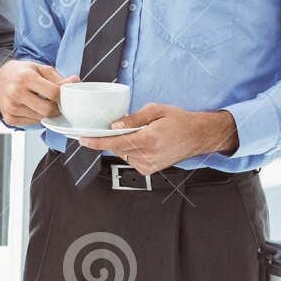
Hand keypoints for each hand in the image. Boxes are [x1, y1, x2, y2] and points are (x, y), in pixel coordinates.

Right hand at [0, 59, 77, 125]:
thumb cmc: (20, 72)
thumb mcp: (39, 68)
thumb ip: (58, 78)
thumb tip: (75, 82)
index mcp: (25, 77)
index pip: (53, 93)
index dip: (63, 96)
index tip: (64, 95)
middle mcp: (16, 93)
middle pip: (48, 110)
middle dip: (56, 108)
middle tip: (56, 103)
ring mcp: (11, 107)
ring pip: (41, 118)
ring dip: (46, 113)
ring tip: (42, 103)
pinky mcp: (9, 118)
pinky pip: (31, 123)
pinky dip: (36, 117)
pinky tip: (32, 108)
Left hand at [77, 104, 239, 174]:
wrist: (198, 136)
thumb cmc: (180, 121)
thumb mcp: (156, 110)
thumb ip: (134, 118)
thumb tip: (114, 125)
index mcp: (149, 140)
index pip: (114, 143)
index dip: (95, 141)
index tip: (81, 139)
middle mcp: (147, 156)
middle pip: (116, 147)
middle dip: (112, 137)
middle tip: (119, 126)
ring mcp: (148, 165)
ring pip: (122, 153)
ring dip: (123, 143)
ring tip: (141, 134)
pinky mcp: (148, 170)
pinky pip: (130, 158)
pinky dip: (131, 150)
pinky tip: (144, 143)